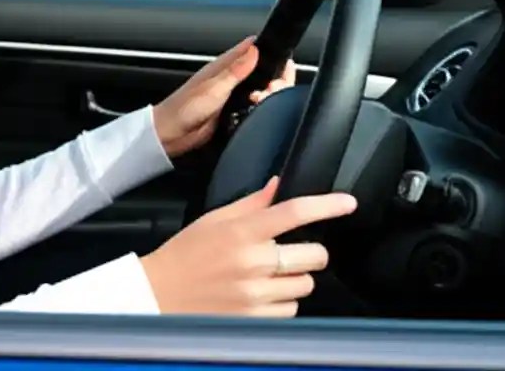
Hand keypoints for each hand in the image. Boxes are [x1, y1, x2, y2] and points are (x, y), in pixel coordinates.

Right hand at [139, 177, 356, 316]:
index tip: (348, 203)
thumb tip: (278, 186)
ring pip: (305, 284)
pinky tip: (262, 295)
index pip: (294, 212)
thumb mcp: (213, 220)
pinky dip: (283, 302)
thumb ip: (251, 204)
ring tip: (269, 276)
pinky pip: (292, 309)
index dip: (327, 205)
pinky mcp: (256, 319)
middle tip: (291, 252)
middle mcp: (253, 262)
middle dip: (309, 252)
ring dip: (294, 279)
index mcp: (242, 232)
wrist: (156, 295)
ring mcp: (256, 294)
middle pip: (314, 255)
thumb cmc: (184, 255)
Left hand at [151, 37, 294, 158]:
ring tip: (267, 98)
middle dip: (273, 76)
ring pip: (258, 87)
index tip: (283, 59)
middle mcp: (228, 78)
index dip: (267, 49)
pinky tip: (264, 110)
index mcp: (223, 66)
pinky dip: (260, 106)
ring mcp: (231, 94)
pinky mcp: (232, 111)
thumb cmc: (184, 108)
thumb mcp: (213, 87)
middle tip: (273, 87)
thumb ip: (235, 70)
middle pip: (260, 70)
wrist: (171, 134)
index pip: (250, 49)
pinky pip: (252, 105)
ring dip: (267, 92)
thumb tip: (254, 50)